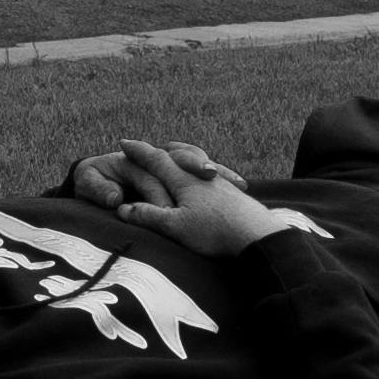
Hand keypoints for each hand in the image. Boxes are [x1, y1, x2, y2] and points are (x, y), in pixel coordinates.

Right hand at [65, 140, 290, 257]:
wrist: (258, 236)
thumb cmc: (214, 232)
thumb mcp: (175, 227)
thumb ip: (148, 215)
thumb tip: (121, 208)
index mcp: (183, 180)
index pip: (155, 159)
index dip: (138, 151)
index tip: (123, 143)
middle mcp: (200, 175)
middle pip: (177, 154)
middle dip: (158, 150)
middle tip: (143, 147)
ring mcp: (218, 183)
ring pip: (197, 161)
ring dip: (181, 156)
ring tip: (173, 157)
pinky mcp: (232, 194)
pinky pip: (211, 174)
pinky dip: (200, 170)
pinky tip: (206, 180)